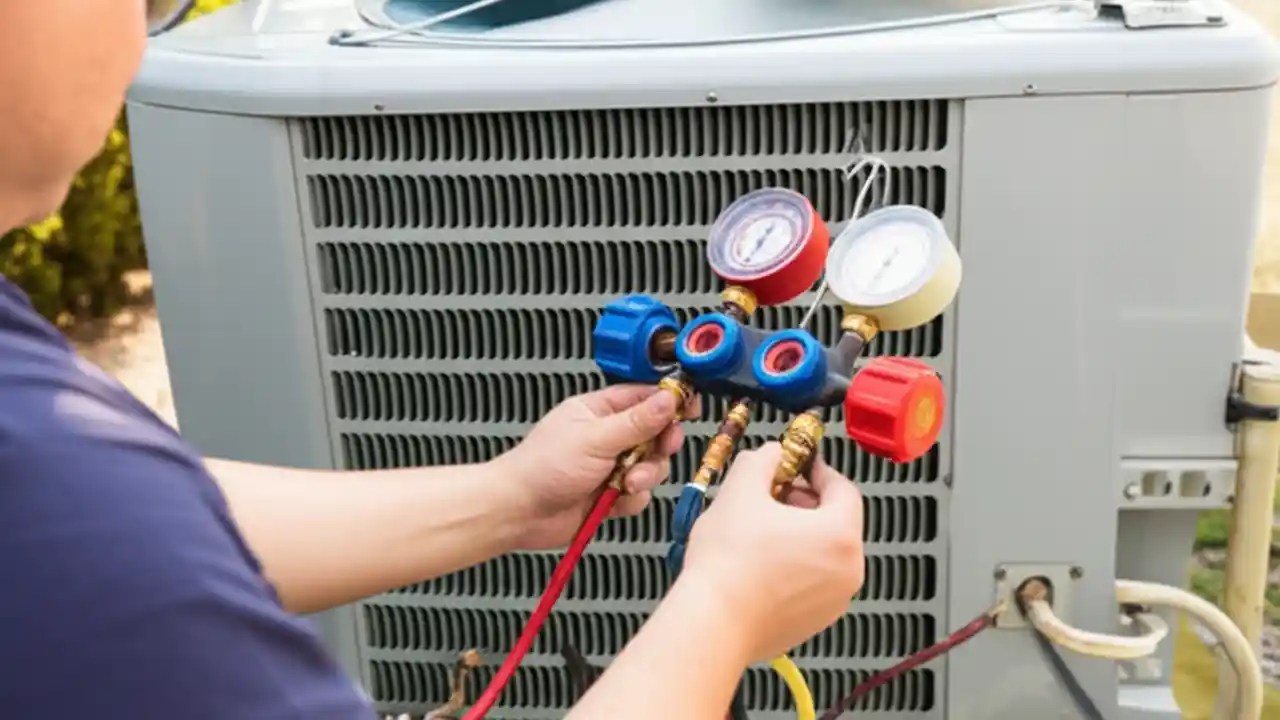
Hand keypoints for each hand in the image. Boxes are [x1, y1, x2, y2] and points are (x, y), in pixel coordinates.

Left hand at [491, 384, 697, 550]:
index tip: (689, 407)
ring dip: (644, 475)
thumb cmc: (541, 467)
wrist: (520, 512)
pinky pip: (640, 494)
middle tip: (660, 448)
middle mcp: (608, 435)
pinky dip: (632, 498)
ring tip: (625, 482)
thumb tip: (668, 398)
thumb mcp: (596, 438)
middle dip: (659, 444)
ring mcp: (610, 465)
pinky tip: (614, 499)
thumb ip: (637, 421)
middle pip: (655, 433)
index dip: (670, 402)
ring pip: (652, 466)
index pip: (644, 397)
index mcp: (599, 410)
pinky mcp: (611, 494)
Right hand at [678, 443, 863, 662]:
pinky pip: (812, 582)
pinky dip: (794, 567)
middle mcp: (848, 570)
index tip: (798, 465)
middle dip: (804, 503)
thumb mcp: (741, 490)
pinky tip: (759, 563)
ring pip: (824, 553)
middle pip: (836, 521)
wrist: (713, 622)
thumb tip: (771, 454)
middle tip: (771, 495)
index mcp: (840, 534)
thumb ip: (762, 460)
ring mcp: (834, 600)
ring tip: (759, 531)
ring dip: (798, 535)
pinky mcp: (814, 621)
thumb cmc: (728, 563)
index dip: (817, 470)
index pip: (842, 488)